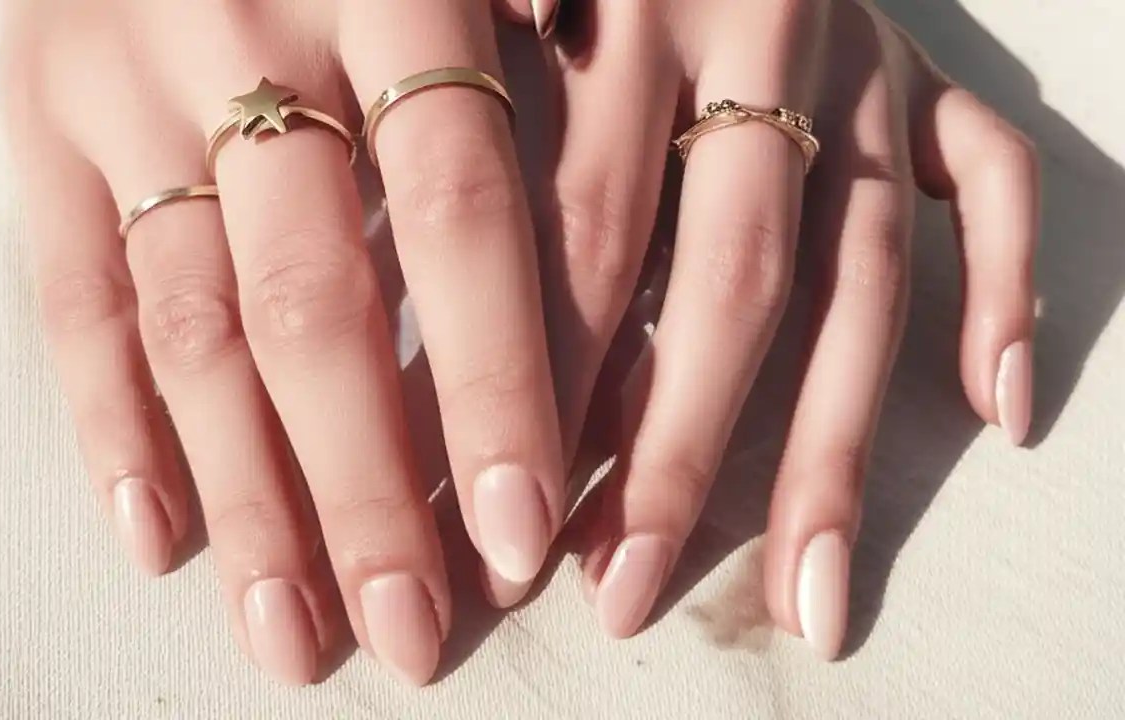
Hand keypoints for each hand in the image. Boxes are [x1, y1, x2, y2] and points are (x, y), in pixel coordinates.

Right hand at [2, 0, 565, 684]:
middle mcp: (253, 29)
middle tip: (414, 633)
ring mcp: (130, 76)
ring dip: (248, 496)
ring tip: (292, 630)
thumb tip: (628, 268)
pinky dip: (109, 422)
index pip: (460, 213)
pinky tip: (159, 537)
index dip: (492, 385)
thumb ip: (541, 81)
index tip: (525, 539)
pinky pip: (69, 289)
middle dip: (369, 489)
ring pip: (194, 324)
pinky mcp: (39, 110)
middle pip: (318, 304)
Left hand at [528, 0, 1037, 656]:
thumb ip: (466, 159)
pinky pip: (992, 173)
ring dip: (826, 443)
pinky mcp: (925, 68)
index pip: (581, 239)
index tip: (510, 532)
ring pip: (855, 271)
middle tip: (625, 593)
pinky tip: (993, 409)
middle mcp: (750, 31)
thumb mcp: (478, 31)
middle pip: (726, 278)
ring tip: (805, 595)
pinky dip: (1001, 285)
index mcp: (615, 13)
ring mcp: (854, 57)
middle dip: (672, 455)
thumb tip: (414, 365)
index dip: (542, 395)